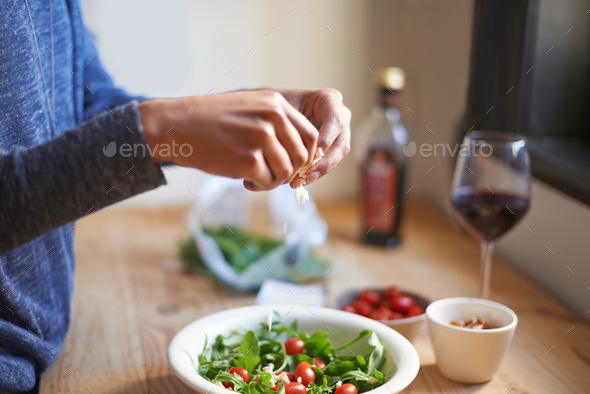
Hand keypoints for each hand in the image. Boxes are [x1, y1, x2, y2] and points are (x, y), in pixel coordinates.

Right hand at [139, 90, 317, 190]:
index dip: (305, 156)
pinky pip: (268, 182)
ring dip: (274, 181)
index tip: (292, 166)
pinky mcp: (249, 159)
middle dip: (291, 172)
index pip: (310, 135)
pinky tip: (245, 182)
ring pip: (287, 172)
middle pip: (303, 156)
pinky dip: (260, 187)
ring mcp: (261, 138)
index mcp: (276, 104)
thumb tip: (304, 155)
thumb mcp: (250, 109)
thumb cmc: (213, 121)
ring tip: (256, 179)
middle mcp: (273, 118)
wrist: (178, 125)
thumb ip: (277, 125)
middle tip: (273, 177)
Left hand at [277, 88, 350, 187]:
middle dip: (325, 161)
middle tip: (307, 175)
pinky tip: (300, 181)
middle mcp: (340, 115)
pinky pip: (328, 162)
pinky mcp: (332, 147)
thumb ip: (290, 125)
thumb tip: (296, 151)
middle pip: (341, 142)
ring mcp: (338, 132)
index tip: (313, 154)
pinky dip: (315, 172)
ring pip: (337, 156)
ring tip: (301, 181)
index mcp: (330, 100)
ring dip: (320, 170)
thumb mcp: (280, 110)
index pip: (336, 121)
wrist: (272, 112)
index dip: (327, 139)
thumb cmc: (275, 106)